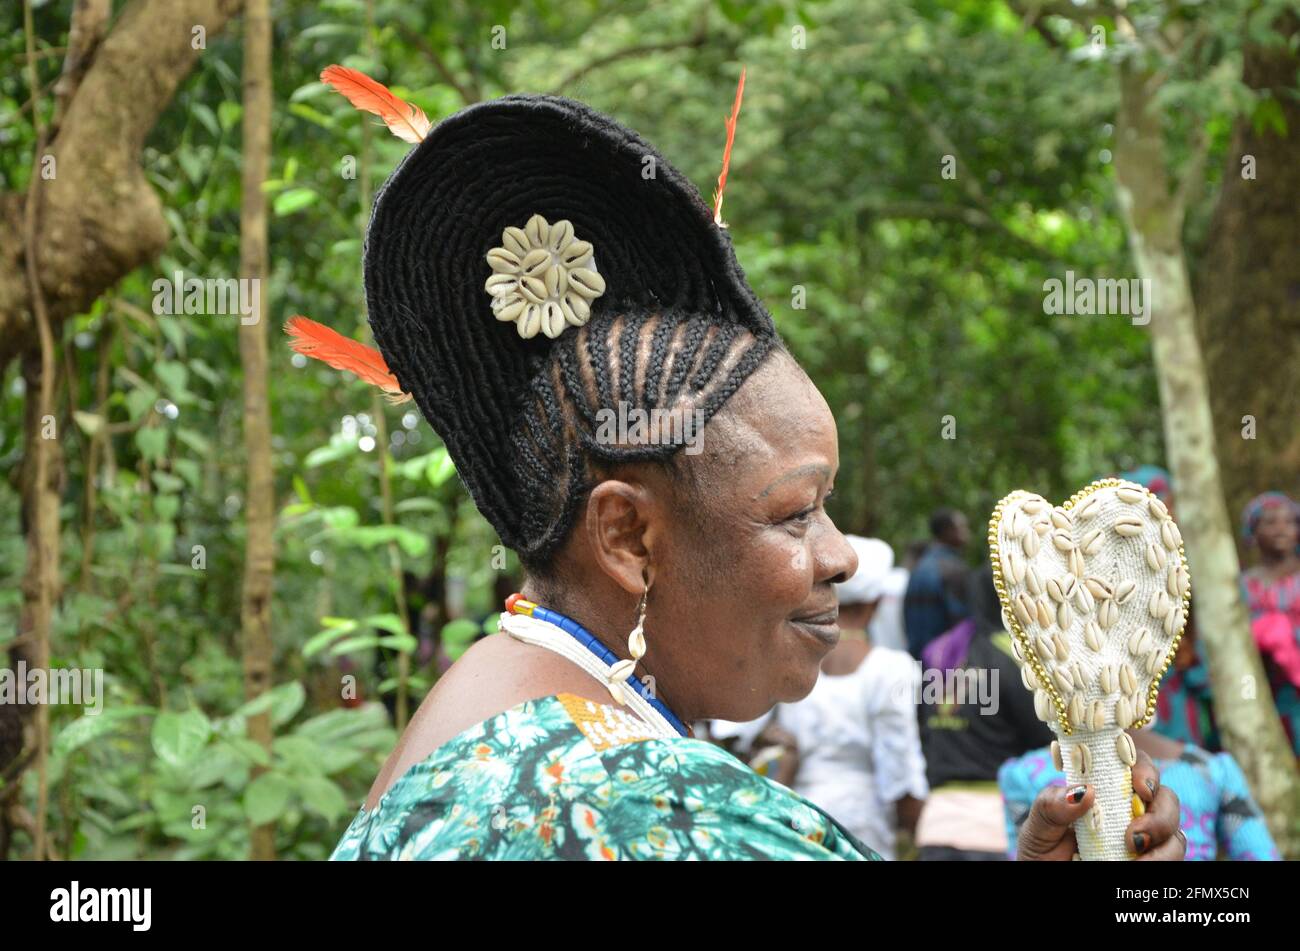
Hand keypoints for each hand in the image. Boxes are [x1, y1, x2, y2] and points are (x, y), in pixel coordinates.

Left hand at [1018, 750, 1184, 860]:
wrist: (1045, 875)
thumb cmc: (1042, 847)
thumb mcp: (1039, 824)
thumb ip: (1052, 805)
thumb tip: (1083, 791)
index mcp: (1104, 788)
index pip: (1134, 764)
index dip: (1145, 769)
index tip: (1140, 787)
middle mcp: (1130, 809)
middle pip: (1166, 798)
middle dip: (1160, 815)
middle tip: (1134, 837)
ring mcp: (1144, 837)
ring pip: (1174, 832)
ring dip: (1163, 846)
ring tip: (1135, 860)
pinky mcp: (1151, 860)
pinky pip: (1172, 858)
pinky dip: (1162, 862)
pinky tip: (1138, 867)